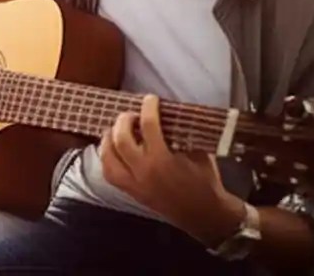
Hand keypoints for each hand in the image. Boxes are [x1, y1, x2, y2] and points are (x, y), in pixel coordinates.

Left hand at [100, 95, 244, 246]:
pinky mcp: (130, 192)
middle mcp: (143, 171)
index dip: (148, 108)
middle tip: (131, 115)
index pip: (148, 126)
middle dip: (123, 121)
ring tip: (115, 129)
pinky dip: (107, 157)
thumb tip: (168, 115)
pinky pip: (109, 172)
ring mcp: (134, 183)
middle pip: (121, 139)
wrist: (205, 215)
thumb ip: (181, 135)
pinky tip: (111, 149)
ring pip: (108, 156)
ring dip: (108, 138)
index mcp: (163, 160)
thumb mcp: (198, 153)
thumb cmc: (206, 182)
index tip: (150, 99)